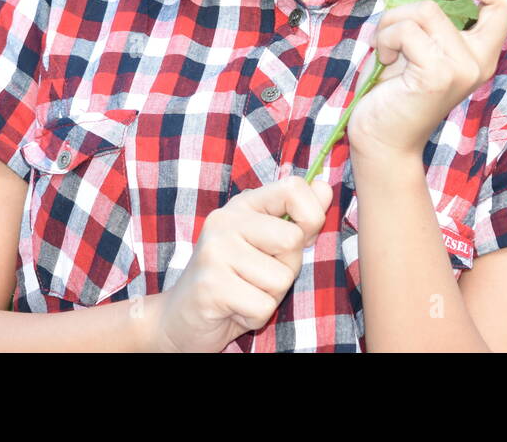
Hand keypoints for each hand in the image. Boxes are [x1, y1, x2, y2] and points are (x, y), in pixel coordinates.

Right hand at [150, 175, 331, 351]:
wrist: (181, 318)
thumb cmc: (234, 280)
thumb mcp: (268, 245)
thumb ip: (297, 216)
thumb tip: (325, 186)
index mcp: (243, 204)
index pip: (294, 188)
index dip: (311, 216)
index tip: (298, 238)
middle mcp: (226, 220)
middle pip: (293, 240)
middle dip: (287, 268)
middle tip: (257, 275)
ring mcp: (214, 250)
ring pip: (281, 279)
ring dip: (269, 296)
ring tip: (243, 292)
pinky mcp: (211, 284)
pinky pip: (263, 306)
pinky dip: (254, 316)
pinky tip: (233, 309)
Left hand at [346, 0, 506, 159]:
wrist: (382, 138)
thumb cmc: (395, 88)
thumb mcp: (419, 41)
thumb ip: (431, 13)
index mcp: (482, 50)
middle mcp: (481, 60)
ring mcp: (464, 69)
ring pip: (428, 10)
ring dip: (394, 19)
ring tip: (386, 43)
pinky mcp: (439, 76)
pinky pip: (407, 30)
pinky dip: (385, 37)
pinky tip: (383, 58)